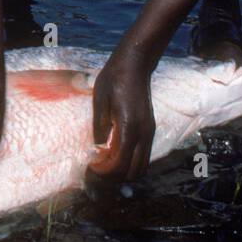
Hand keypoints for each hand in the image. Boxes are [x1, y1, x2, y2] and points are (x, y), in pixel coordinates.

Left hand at [88, 47, 154, 182]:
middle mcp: (143, 134)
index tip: (91, 167)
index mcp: (129, 127)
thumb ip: (99, 127)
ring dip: (125, 171)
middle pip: (133, 172)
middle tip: (98, 168)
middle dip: (115, 176)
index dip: (105, 172)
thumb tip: (97, 149)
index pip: (120, 164)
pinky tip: (116, 152)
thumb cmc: (114, 79)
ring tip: (106, 162)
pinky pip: (144, 156)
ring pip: (142, 167)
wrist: (135, 65)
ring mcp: (149, 132)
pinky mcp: (150, 129)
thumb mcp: (100, 101)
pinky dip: (131, 162)